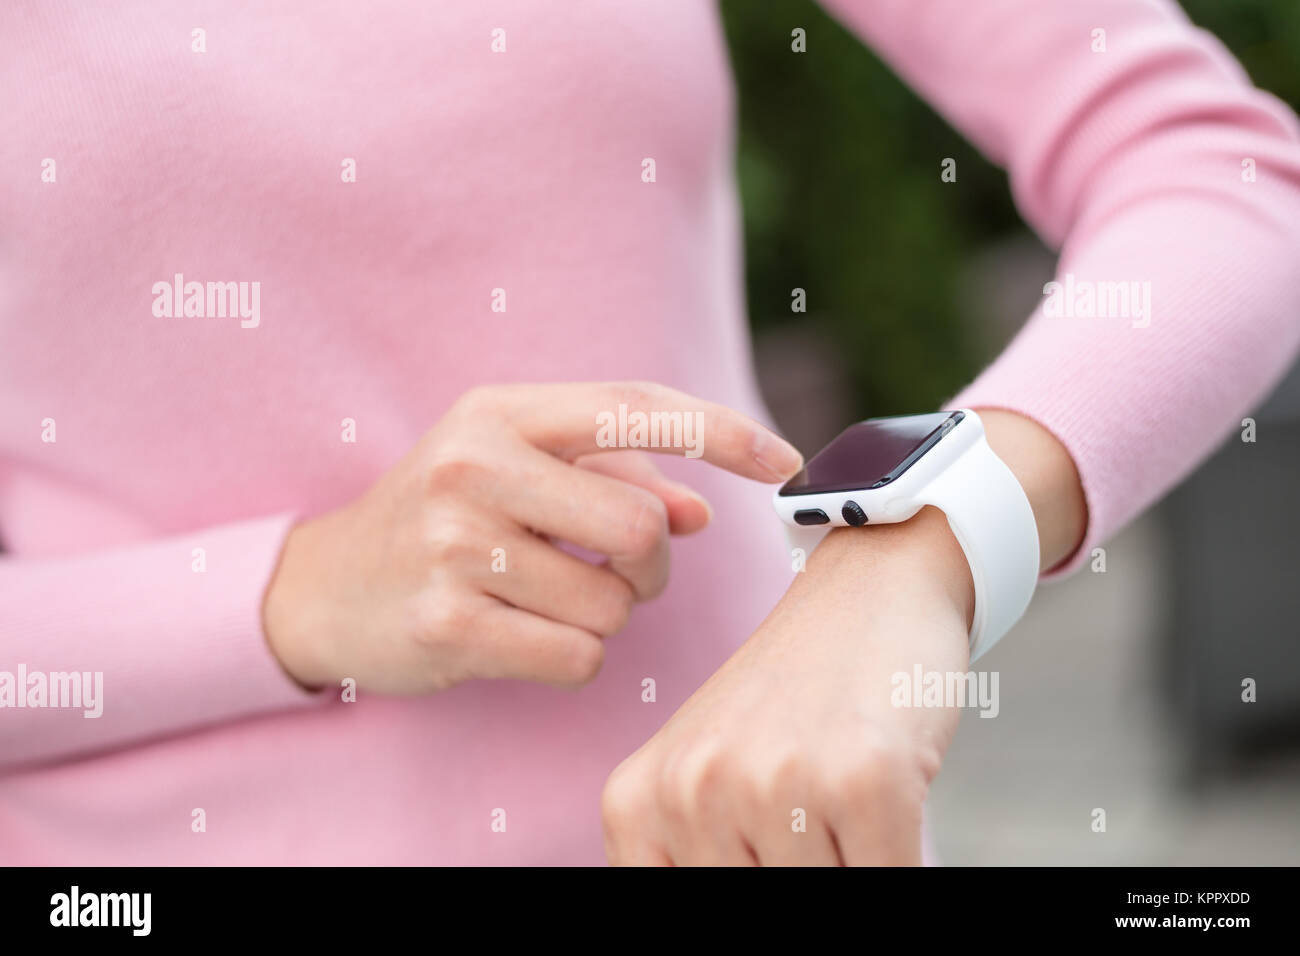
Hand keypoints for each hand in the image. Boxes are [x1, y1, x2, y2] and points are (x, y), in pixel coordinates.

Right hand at [263, 382, 801, 692]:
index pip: (636, 406)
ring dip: (607, 614)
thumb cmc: (444, 516)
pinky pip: (579, 655)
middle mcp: (474, 466)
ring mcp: (455, 546)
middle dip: (653, 563)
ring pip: (614, 602)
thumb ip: (615, 477)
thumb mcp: (518, 469)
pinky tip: (523, 635)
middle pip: (640, 524)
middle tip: (624, 570)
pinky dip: (574, 656)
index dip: (722, 431)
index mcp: (500, 412)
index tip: (784, 462)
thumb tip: (702, 510)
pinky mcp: (448, 625)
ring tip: (549, 598)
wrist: (324, 586)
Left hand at [600, 408, 1086, 864]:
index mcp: (637, 800)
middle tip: (809, 809)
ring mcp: (776, 782)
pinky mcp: (863, 780)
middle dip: (797, 868)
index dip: (735, 882)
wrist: (870, 586)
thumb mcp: (707, 770)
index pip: (671, 910)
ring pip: (824, 898)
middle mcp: (694, 789)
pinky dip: (900, 857)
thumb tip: (710, 897)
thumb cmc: (791, 693)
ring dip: (848, 857)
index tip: (763, 851)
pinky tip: (886, 796)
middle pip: (757, 905)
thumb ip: (696, 854)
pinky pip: (888, 881)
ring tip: (842, 791)